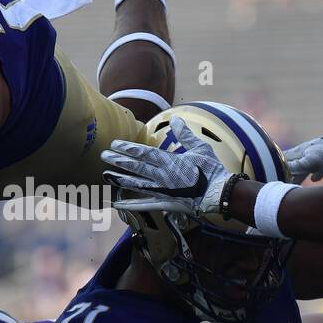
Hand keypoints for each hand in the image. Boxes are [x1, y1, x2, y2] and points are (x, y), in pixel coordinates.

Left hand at [102, 116, 232, 214]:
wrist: (219, 193)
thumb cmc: (211, 169)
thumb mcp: (200, 147)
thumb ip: (185, 134)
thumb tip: (176, 119)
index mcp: (170, 162)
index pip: (144, 154)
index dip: (128, 148)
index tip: (114, 144)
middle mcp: (162, 176)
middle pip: (136, 167)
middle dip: (119, 161)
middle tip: (103, 156)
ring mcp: (162, 191)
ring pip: (137, 184)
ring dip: (120, 179)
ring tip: (105, 175)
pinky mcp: (165, 203)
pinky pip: (144, 204)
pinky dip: (130, 204)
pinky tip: (117, 203)